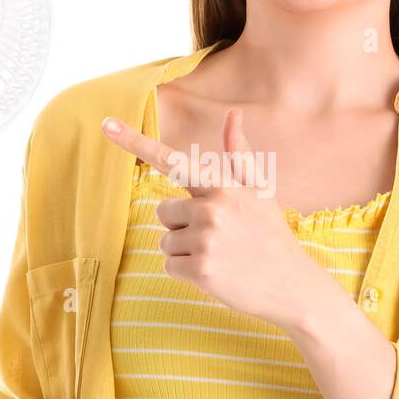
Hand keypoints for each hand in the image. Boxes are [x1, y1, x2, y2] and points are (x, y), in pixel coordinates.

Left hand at [101, 107, 337, 329]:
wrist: (291, 284)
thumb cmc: (270, 234)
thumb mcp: (258, 191)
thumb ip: (238, 154)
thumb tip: (234, 115)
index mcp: (223, 186)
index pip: (172, 161)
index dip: (135, 142)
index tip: (106, 124)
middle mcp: (212, 209)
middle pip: (163, 211)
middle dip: (181, 225)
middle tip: (216, 237)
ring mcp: (206, 241)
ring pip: (165, 241)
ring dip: (184, 251)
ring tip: (219, 255)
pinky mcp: (201, 270)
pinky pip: (169, 266)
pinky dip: (186, 272)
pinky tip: (214, 273)